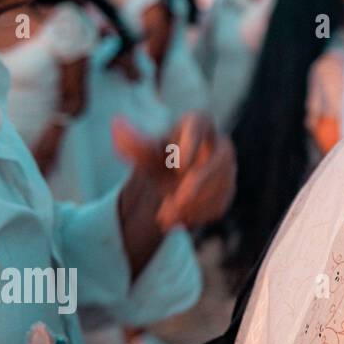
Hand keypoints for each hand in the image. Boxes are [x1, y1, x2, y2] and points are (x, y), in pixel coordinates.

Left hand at [114, 112, 236, 232]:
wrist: (173, 182)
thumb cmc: (161, 160)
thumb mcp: (145, 154)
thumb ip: (132, 143)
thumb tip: (115, 123)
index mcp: (197, 125)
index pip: (201, 123)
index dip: (193, 143)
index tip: (179, 165)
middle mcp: (219, 143)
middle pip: (220, 158)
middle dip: (199, 183)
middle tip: (173, 202)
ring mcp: (228, 168)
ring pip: (221, 185)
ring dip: (193, 204)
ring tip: (164, 217)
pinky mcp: (228, 191)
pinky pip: (219, 203)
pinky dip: (197, 215)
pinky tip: (178, 220)